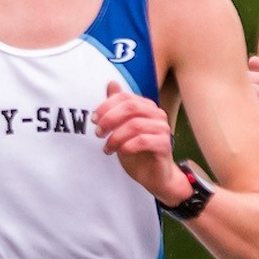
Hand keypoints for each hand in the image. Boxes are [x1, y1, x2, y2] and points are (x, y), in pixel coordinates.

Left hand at [93, 81, 185, 204]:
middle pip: (130, 107)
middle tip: (98, 133)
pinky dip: (127, 145)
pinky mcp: (164, 145)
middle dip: (109, 119)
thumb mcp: (121, 127)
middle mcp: (157, 114)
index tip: (94, 120)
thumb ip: (117, 107)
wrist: (154, 176)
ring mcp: (163, 129)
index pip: (125, 98)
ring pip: (135, 125)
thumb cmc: (137, 151)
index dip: (106, 106)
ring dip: (116, 137)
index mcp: (147, 106)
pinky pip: (143, 140)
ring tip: (107, 148)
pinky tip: (119, 151)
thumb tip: (111, 83)